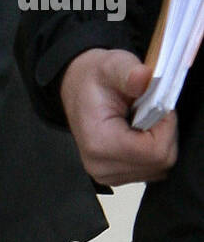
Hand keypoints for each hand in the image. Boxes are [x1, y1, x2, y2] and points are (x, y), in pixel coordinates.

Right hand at [59, 48, 178, 185]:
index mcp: (99, 143)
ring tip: (142, 119)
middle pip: (160, 162)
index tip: (156, 104)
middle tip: (150, 109)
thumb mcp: (111, 65)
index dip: (166, 126)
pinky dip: (152, 150)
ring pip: (159, 168)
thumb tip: (144, 76)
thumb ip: (128, 71)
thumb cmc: (94, 78)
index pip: (156, 151)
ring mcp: (108, 175)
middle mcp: (101, 166)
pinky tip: (139, 133)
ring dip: (159, 142)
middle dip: (164, 133)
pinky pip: (151, 169)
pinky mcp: (115, 176)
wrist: (77, 88)